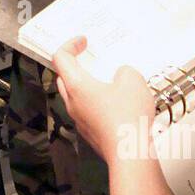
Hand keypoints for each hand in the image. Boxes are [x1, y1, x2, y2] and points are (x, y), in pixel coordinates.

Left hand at [51, 36, 156, 160]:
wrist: (130, 152)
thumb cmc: (127, 120)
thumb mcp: (133, 80)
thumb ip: (125, 71)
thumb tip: (122, 76)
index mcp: (76, 86)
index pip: (61, 58)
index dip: (70, 45)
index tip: (82, 42)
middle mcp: (73, 103)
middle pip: (65, 78)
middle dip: (77, 65)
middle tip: (92, 59)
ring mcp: (80, 120)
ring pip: (76, 96)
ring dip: (89, 85)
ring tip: (110, 81)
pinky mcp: (91, 132)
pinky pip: (89, 111)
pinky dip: (98, 102)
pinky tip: (118, 102)